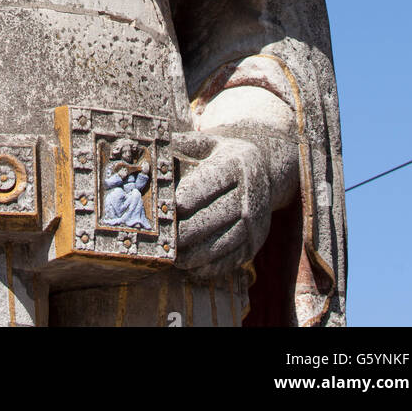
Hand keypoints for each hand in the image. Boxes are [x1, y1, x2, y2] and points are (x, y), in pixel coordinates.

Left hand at [174, 135, 271, 279]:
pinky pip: (231, 259)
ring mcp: (254, 222)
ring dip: (195, 254)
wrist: (264, 169)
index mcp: (235, 165)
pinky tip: (190, 268)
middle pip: (214, 216)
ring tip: (171, 257)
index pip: (209, 183)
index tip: (166, 207)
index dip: (187, 197)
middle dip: (186, 230)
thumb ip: (180, 146)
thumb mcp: (206, 143)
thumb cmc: (222, 155)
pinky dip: (210, 266)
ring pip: (223, 242)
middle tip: (161, 239)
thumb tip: (147, 151)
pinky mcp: (254, 243)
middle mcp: (249, 194)